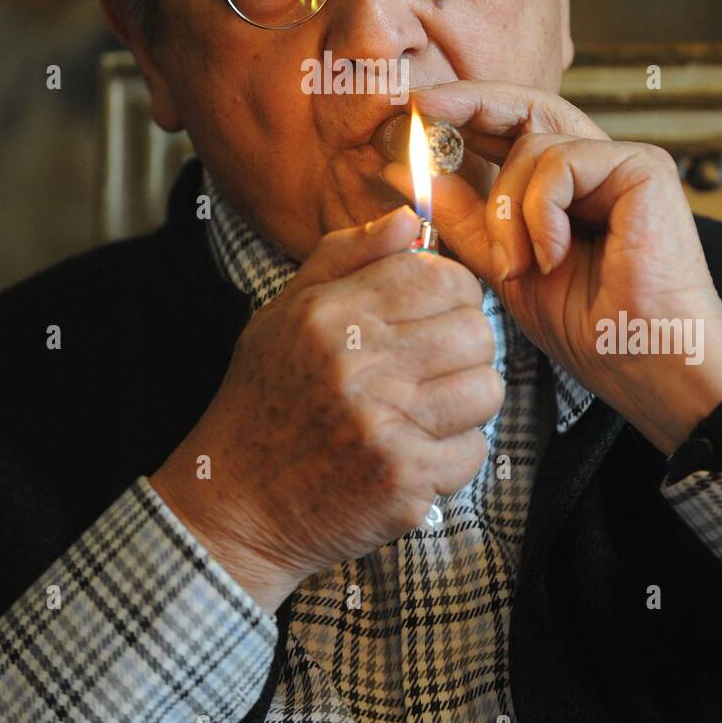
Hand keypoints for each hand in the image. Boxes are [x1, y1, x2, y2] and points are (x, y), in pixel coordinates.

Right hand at [150, 204, 501, 612]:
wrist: (235, 504)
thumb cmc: (264, 399)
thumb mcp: (285, 311)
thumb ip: (347, 255)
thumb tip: (408, 217)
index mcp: (332, 314)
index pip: (439, 277)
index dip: (454, 291)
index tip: (438, 311)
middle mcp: (359, 365)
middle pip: (475, 330)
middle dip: (466, 344)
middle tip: (435, 363)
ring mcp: (385, 427)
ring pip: (487, 388)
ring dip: (467, 399)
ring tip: (428, 407)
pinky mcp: (404, 481)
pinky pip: (475, 450)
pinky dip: (455, 454)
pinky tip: (416, 451)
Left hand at [382, 81, 721, 454]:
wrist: (641, 365)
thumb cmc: (585, 327)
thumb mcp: (501, 263)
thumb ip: (460, 214)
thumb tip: (400, 167)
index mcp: (567, 186)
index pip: (512, 127)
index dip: (464, 110)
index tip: (414, 109)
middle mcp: (597, 165)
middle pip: (527, 108)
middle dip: (468, 103)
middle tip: (421, 107)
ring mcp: (622, 163)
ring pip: (533, 145)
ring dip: (507, 210)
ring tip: (519, 265)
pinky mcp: (644, 167)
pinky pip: (562, 163)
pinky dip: (541, 212)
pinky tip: (554, 256)